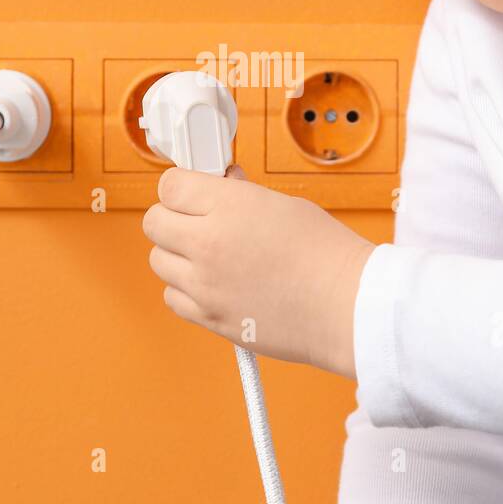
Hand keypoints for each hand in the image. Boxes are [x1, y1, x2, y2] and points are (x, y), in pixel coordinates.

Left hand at [142, 163, 374, 377]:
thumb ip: (241, 196)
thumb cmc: (328, 255)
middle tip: (198, 219)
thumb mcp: (284, 204)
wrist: (348, 307)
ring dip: (178, 254)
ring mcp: (204, 285)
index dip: (182, 186)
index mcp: (227, 207)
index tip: (193, 190)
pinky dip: (186, 289)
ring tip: (210, 254)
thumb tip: (221, 188)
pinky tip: (214, 284)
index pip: (170, 185)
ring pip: (159, 260)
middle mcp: (207, 244)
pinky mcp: (210, 317)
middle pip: (154, 222)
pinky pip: (173, 297)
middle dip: (174, 216)